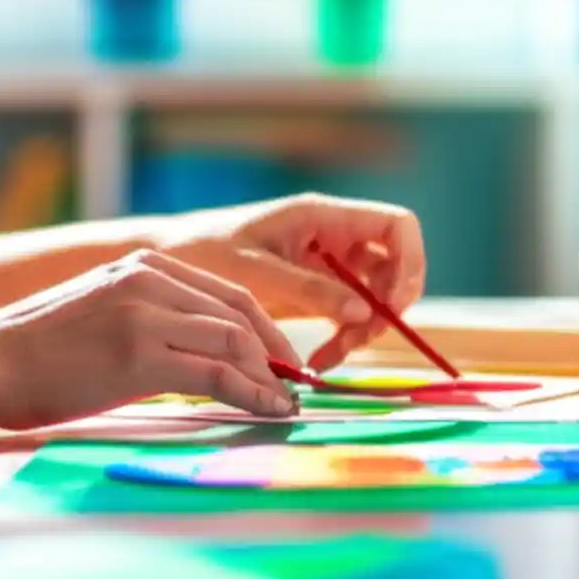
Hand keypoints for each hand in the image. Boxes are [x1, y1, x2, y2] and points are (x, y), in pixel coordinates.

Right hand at [0, 250, 300, 428]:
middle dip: (277, 352)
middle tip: (295, 385)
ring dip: (268, 377)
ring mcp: (145, 314)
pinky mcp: (139, 354)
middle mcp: (149, 280)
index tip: (283, 360)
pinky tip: (267, 411)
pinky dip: (251, 394)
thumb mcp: (99, 309)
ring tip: (284, 405)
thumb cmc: (35, 348)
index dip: (266, 328)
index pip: (226, 293)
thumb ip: (147, 313)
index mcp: (143, 265)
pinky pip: (216, 373)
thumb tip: (197, 348)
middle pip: (240, 312)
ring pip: (234, 340)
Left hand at [155, 193, 425, 370]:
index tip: (390, 303)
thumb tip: (362, 311)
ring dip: (364, 331)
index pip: (397, 226)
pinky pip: (349, 317)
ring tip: (328, 357)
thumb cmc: (203, 251)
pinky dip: (343, 340)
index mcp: (323, 216)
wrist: (168, 262)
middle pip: (395, 267)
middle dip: (386, 307)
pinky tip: (317, 362)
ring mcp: (328, 266)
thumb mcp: (252, 270)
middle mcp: (334, 238)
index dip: (409, 262)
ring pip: (375, 297)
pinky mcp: (316, 292)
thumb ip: (306, 288)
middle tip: (356, 339)